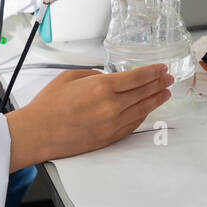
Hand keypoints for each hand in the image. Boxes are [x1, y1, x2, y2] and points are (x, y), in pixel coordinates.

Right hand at [5, 64, 172, 168]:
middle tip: (169, 79)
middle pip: (143, 93)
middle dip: (158, 84)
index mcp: (101, 87)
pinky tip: (147, 110)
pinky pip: (132, 125)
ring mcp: (112, 124)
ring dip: (155, 100)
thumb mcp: (70, 77)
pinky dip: (142, 116)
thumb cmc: (49, 105)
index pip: (137, 77)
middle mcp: (111, 106)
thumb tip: (108, 78)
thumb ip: (93, 74)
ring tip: (165, 93)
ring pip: (142, 110)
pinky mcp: (109, 138)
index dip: (152, 72)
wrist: (38, 133)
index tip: (162, 68)